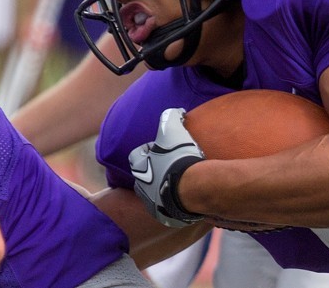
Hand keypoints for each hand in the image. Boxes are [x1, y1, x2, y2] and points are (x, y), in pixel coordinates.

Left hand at [129, 108, 204, 227]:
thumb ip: (171, 117)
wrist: (192, 189)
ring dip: (162, 190)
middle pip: (144, 177)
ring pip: (153, 196)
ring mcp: (151, 204)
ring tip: (178, 185)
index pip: (137, 155)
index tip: (161, 149)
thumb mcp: (173, 129)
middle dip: (153, 173)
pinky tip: (185, 200)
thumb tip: (177, 112)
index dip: (148, 151)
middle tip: (169, 168)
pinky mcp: (164, 217)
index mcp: (139, 165)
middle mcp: (141, 186)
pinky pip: (167, 211)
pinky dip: (173, 205)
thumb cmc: (179, 158)